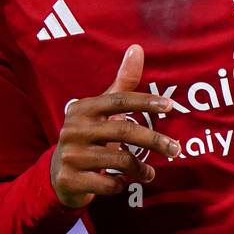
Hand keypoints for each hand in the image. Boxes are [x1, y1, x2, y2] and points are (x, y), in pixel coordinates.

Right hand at [51, 44, 180, 207]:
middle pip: (123, 132)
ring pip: (119, 161)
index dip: (145, 101)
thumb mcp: (102, 110)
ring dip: (141, 168)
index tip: (169, 105)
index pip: (119, 100)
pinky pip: (107, 184)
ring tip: (151, 173)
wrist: (58, 174)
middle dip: (154, 141)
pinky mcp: (70, 180)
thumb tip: (137, 48)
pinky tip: (123, 183)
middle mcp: (74, 130)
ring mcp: (70, 155)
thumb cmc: (89, 136)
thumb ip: (122, 84)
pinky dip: (120, 185)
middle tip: (175, 149)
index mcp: (83, 109)